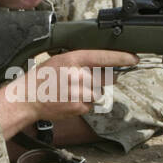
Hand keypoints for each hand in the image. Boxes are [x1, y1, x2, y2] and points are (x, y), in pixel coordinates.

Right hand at [0, 50, 135, 138]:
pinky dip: (83, 105)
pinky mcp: (78, 106)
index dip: (121, 57)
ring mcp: (78, 91)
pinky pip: (91, 106)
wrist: (27, 98)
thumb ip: (80, 62)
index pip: (103, 56)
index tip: (134, 58)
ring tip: (72, 93)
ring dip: (90, 94)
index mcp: (72, 58)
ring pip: (98, 93)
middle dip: (100, 81)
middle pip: (104, 78)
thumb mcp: (59, 61)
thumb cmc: (42, 78)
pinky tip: (69, 101)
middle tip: (83, 83)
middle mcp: (78, 74)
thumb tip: (103, 66)